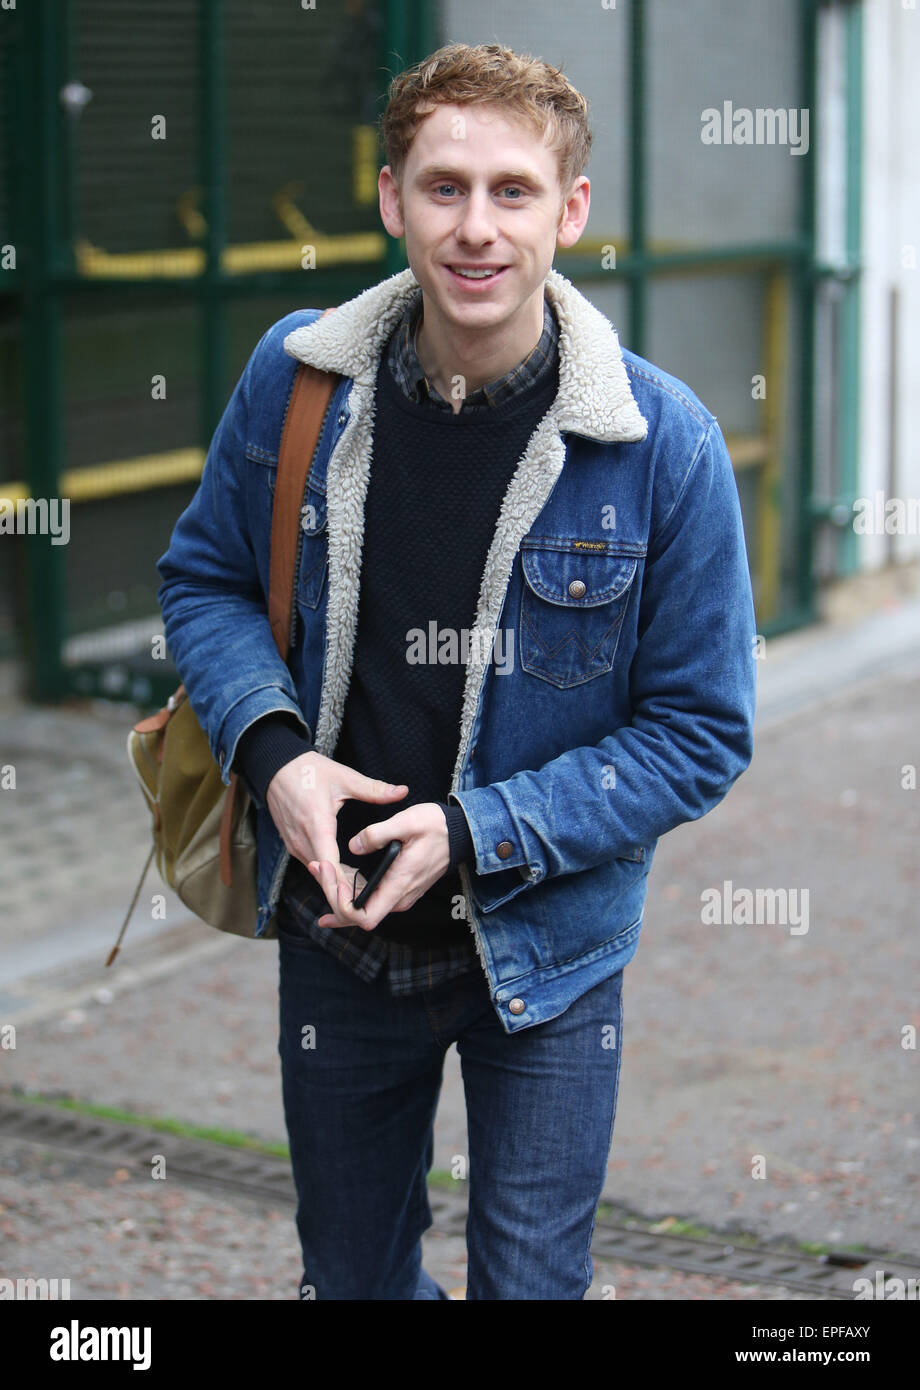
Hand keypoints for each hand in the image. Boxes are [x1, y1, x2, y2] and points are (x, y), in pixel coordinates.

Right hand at [265, 750, 407, 917]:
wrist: (275, 767)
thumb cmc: (308, 771)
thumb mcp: (344, 777)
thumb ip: (374, 789)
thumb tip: (402, 791)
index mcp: (316, 826)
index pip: (330, 867)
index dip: (345, 886)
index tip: (362, 897)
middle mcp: (302, 841)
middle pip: (325, 877)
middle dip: (346, 890)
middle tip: (372, 898)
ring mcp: (295, 844)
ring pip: (318, 873)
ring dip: (337, 883)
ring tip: (364, 889)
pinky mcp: (292, 844)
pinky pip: (312, 865)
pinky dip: (328, 873)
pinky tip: (347, 874)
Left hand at [307, 802, 450, 930]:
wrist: (459, 832)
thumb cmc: (436, 826)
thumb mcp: (406, 822)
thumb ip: (377, 834)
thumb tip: (353, 846)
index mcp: (399, 884)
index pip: (365, 918)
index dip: (343, 906)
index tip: (334, 881)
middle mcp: (399, 898)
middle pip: (356, 916)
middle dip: (332, 896)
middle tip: (316, 868)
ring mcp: (399, 896)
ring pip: (361, 910)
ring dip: (338, 894)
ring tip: (319, 870)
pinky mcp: (397, 889)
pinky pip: (370, 902)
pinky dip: (349, 895)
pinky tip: (334, 885)